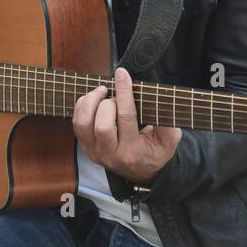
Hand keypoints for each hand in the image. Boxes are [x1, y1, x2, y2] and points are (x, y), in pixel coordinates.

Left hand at [73, 66, 181, 185]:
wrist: (140, 172)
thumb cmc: (154, 152)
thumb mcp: (169, 141)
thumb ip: (168, 123)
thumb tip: (159, 101)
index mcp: (133, 151)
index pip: (126, 117)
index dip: (124, 92)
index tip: (122, 74)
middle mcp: (111, 154)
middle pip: (101, 125)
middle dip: (106, 102)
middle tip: (112, 92)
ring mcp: (95, 152)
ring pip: (83, 124)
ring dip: (90, 102)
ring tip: (101, 92)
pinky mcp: (86, 147)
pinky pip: (77, 124)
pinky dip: (82, 107)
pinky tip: (93, 100)